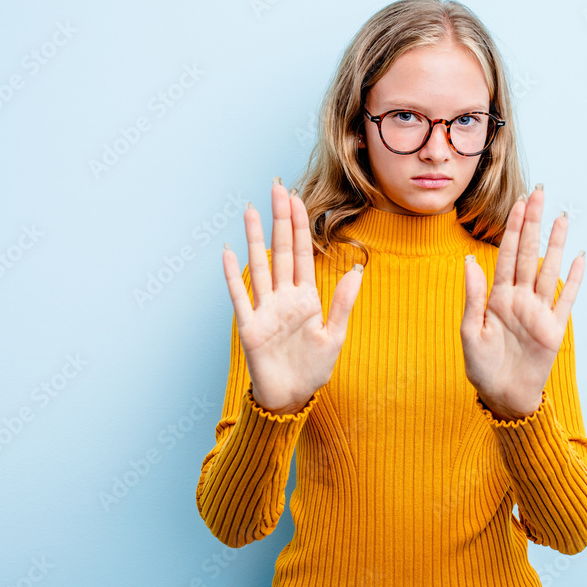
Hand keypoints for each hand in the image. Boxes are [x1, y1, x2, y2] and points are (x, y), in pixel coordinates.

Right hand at [222, 178, 363, 414]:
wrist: (292, 398)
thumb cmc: (313, 370)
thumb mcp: (334, 336)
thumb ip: (342, 303)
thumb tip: (357, 270)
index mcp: (306, 298)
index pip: (303, 254)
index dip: (300, 226)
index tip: (297, 199)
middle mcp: (284, 298)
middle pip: (281, 251)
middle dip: (280, 220)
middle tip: (276, 187)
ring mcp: (265, 310)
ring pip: (259, 266)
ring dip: (254, 238)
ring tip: (250, 209)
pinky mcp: (250, 327)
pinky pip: (240, 296)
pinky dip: (234, 275)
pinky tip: (229, 251)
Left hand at [460, 185, 584, 420]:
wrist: (503, 397)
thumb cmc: (482, 368)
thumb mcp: (469, 332)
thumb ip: (473, 296)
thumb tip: (469, 261)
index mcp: (497, 297)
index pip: (506, 254)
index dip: (513, 228)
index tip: (519, 203)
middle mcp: (520, 298)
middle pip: (529, 253)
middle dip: (533, 223)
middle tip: (540, 193)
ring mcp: (539, 311)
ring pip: (549, 269)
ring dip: (555, 243)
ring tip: (563, 217)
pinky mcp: (554, 328)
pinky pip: (566, 298)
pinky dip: (573, 279)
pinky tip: (579, 257)